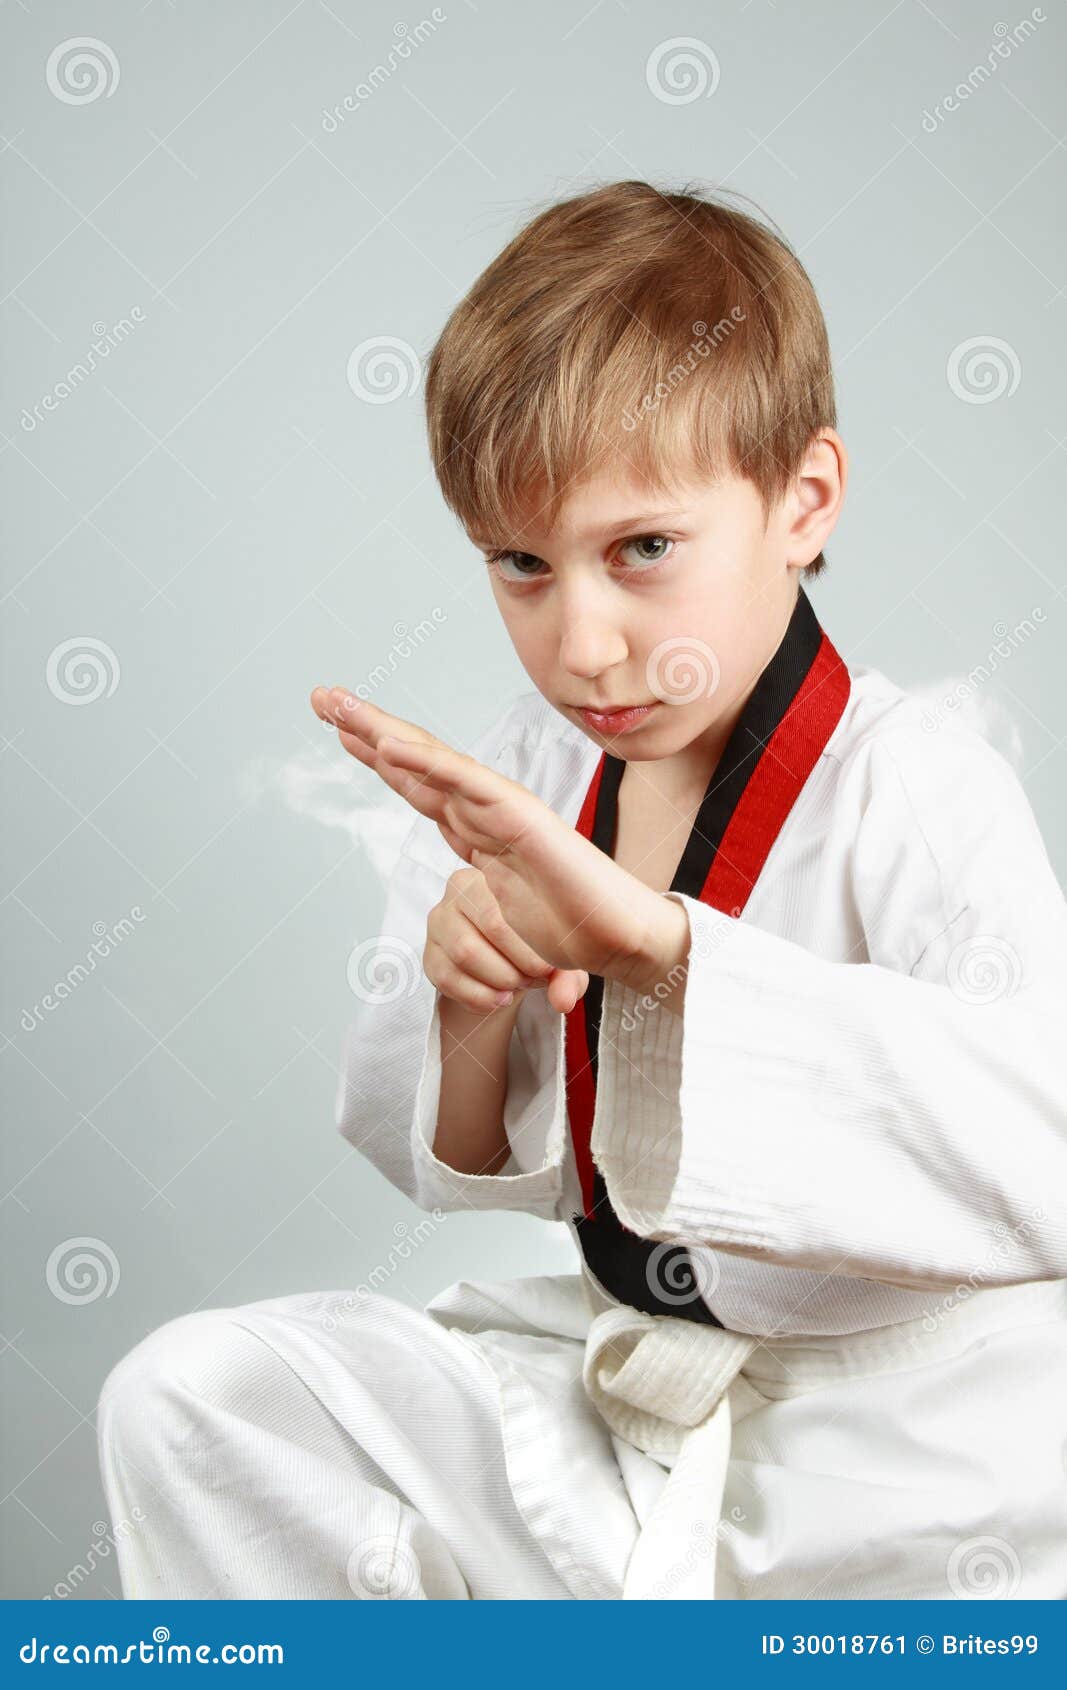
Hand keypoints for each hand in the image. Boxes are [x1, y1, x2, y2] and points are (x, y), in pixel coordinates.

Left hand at [310, 686, 671, 988]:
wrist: (624, 941)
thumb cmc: (574, 935)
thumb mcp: (505, 936)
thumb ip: (491, 937)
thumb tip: (491, 942)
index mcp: (479, 835)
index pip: (420, 788)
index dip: (380, 758)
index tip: (338, 731)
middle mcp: (486, 813)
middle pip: (417, 763)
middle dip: (367, 728)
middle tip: (321, 697)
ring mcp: (504, 811)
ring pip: (433, 762)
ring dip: (383, 732)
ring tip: (337, 705)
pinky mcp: (524, 818)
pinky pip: (466, 784)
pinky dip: (427, 763)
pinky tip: (387, 745)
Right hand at [427, 866, 588, 1015]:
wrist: (509, 961)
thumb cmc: (537, 943)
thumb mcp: (559, 953)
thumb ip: (568, 976)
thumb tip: (563, 1001)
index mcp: (490, 874)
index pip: (500, 914)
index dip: (526, 950)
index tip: (548, 969)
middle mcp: (456, 891)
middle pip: (480, 934)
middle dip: (511, 967)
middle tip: (533, 980)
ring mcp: (438, 922)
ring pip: (462, 956)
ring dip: (495, 981)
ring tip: (517, 988)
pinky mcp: (429, 955)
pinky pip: (446, 979)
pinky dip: (477, 997)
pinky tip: (499, 999)